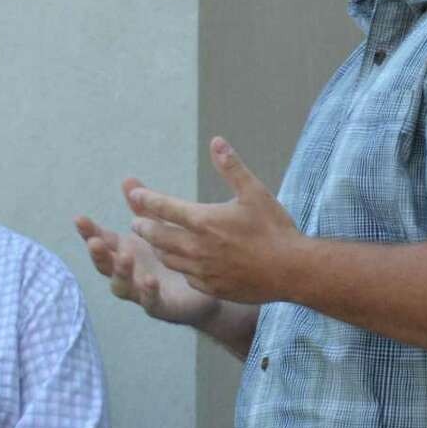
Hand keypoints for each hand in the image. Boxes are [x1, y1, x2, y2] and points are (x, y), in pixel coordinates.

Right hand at [74, 212, 219, 329]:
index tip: (80, 219)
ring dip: (120, 272)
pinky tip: (150, 280)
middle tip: (95, 242)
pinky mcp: (160, 307)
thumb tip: (128, 180)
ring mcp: (140, 292)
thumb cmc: (174, 257)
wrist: (206, 288)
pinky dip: (147, 292)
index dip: (89, 232)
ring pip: (121, 286)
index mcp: (125, 251)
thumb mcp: (158, 229)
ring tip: (125, 258)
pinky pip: (150, 302)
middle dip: (98, 254)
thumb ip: (142, 208)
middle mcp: (128, 272)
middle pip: (105, 265)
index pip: (101, 240)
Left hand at [122, 138, 303, 305]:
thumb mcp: (255, 193)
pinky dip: (179, 267)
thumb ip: (231, 167)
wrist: (292, 271)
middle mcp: (197, 246)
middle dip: (144, 227)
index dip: (146, 200)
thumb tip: (216, 141)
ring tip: (156, 242)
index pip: (164, 208)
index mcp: (204, 220)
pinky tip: (181, 263)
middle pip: (158, 236)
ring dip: (159, 248)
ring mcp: (202, 269)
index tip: (134, 195)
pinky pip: (186, 276)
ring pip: (168, 258)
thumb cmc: (275, 229)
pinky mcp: (210, 286)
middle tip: (136, 223)